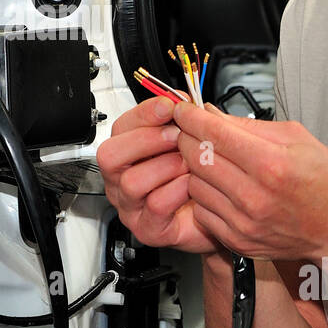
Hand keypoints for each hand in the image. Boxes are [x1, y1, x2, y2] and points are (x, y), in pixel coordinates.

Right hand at [96, 96, 219, 253]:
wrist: (217, 215)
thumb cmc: (199, 178)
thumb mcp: (193, 141)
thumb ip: (186, 120)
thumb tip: (183, 99)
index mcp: (129, 153)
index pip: (121, 127)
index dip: (144, 113)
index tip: (169, 105)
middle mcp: (122, 179)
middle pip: (110, 155)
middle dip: (146, 140)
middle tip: (176, 136)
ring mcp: (132, 206)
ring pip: (131, 182)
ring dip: (165, 167)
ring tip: (188, 163)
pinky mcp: (148, 228)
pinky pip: (156, 206)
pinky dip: (177, 190)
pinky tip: (192, 184)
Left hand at [172, 102, 327, 263]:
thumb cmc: (326, 182)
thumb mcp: (297, 138)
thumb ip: (249, 125)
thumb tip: (211, 113)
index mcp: (272, 165)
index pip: (214, 133)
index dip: (191, 117)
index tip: (183, 110)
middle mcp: (255, 196)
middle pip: (196, 157)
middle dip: (187, 138)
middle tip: (192, 131)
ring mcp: (244, 222)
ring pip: (194, 183)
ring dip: (195, 168)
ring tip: (214, 161)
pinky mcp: (237, 240)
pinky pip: (201, 210)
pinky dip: (205, 195)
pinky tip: (222, 187)